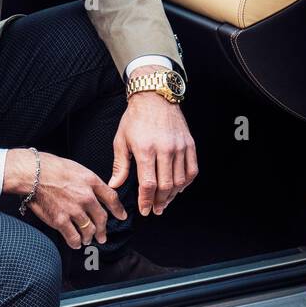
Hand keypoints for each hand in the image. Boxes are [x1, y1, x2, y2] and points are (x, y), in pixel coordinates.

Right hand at [4, 149, 126, 250]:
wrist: (32, 173)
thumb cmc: (49, 166)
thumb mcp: (75, 167)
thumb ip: (85, 181)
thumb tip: (90, 191)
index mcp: (91, 181)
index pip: (111, 197)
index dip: (118, 209)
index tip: (121, 216)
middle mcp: (86, 197)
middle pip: (102, 218)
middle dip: (103, 230)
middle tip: (102, 236)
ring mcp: (74, 210)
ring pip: (89, 230)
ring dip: (89, 237)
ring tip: (87, 240)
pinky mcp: (61, 220)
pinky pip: (73, 237)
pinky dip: (76, 242)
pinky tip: (76, 243)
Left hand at [109, 84, 198, 215]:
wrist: (155, 96)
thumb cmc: (135, 118)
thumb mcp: (121, 140)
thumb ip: (120, 166)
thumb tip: (114, 186)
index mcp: (145, 149)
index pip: (148, 184)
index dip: (146, 200)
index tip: (144, 210)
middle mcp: (165, 149)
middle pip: (165, 185)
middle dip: (159, 201)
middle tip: (155, 209)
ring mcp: (179, 147)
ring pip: (180, 180)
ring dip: (172, 195)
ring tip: (164, 202)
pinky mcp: (189, 144)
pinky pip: (191, 170)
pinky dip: (186, 183)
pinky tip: (178, 188)